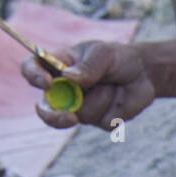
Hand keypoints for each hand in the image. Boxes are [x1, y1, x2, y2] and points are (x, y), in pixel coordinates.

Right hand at [21, 41, 154, 129]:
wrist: (143, 74)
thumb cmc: (117, 58)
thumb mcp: (104, 54)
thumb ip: (88, 66)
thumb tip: (69, 78)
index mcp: (57, 67)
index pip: (32, 69)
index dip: (33, 76)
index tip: (46, 83)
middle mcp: (63, 90)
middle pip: (45, 108)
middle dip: (54, 117)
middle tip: (70, 118)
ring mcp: (80, 108)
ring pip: (82, 115)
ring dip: (101, 99)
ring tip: (112, 85)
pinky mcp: (99, 121)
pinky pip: (103, 122)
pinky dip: (115, 109)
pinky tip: (120, 98)